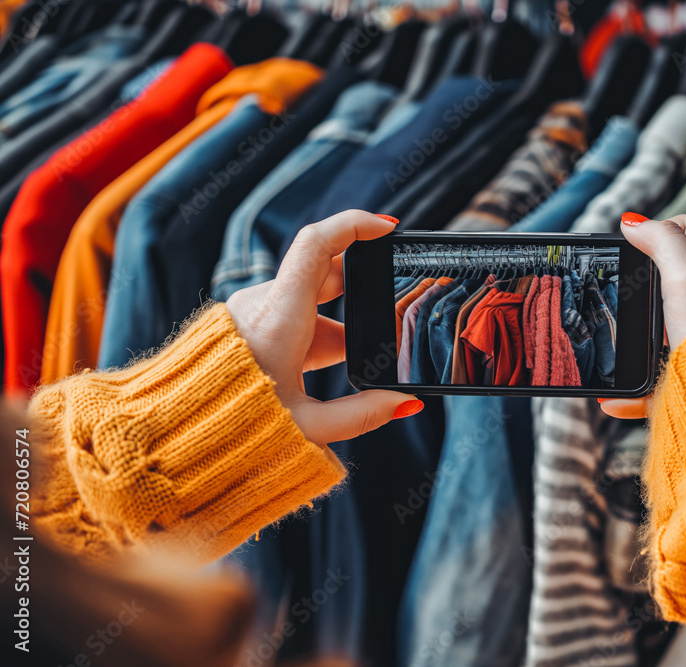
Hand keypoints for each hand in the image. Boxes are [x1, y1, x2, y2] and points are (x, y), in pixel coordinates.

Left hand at [226, 210, 422, 443]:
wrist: (175, 433)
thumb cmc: (236, 431)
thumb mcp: (308, 428)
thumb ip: (363, 415)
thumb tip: (407, 403)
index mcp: (279, 320)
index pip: (317, 245)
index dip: (356, 226)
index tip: (388, 228)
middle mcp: (261, 304)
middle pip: (323, 273)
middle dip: (360, 293)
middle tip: (387, 317)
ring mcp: (249, 309)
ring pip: (308, 301)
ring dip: (334, 328)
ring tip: (351, 365)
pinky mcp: (242, 320)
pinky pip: (289, 313)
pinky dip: (312, 334)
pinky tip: (316, 369)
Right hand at [600, 213, 685, 418]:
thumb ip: (662, 242)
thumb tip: (634, 223)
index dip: (655, 236)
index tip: (633, 254)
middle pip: (674, 276)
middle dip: (645, 290)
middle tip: (630, 299)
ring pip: (663, 325)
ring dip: (639, 337)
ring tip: (628, 345)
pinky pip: (657, 375)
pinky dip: (634, 386)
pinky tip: (617, 396)